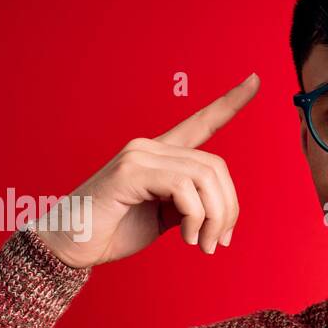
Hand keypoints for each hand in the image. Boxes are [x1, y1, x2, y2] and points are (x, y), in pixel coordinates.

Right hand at [35, 72, 259, 268]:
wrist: (71, 245)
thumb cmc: (114, 230)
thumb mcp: (163, 217)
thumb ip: (190, 206)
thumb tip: (221, 217)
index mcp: (159, 155)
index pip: (200, 122)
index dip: (229, 103)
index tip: (256, 81)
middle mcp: (149, 147)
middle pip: (215, 166)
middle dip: (228, 208)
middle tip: (217, 242)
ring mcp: (138, 156)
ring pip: (205, 176)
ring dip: (214, 217)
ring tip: (201, 244)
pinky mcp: (130, 172)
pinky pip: (184, 187)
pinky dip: (195, 217)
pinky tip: (185, 238)